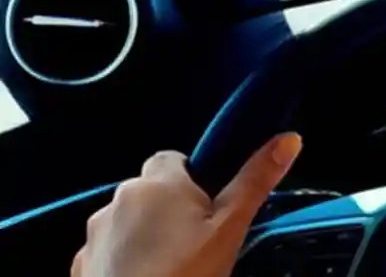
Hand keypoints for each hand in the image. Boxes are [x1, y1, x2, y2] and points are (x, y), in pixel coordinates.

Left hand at [71, 133, 302, 276]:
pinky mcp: (80, 267)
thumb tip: (288, 139)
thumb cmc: (187, 274)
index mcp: (157, 184)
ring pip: (127, 223)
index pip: (172, 158)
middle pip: (150, 192)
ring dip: (144, 236)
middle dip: (170, 209)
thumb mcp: (231, 229)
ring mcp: (94, 236)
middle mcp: (117, 201)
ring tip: (172, 267)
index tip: (208, 210)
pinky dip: (124, 263)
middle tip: (197, 243)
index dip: (192, 180)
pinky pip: (108, 253)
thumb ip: (256, 181)